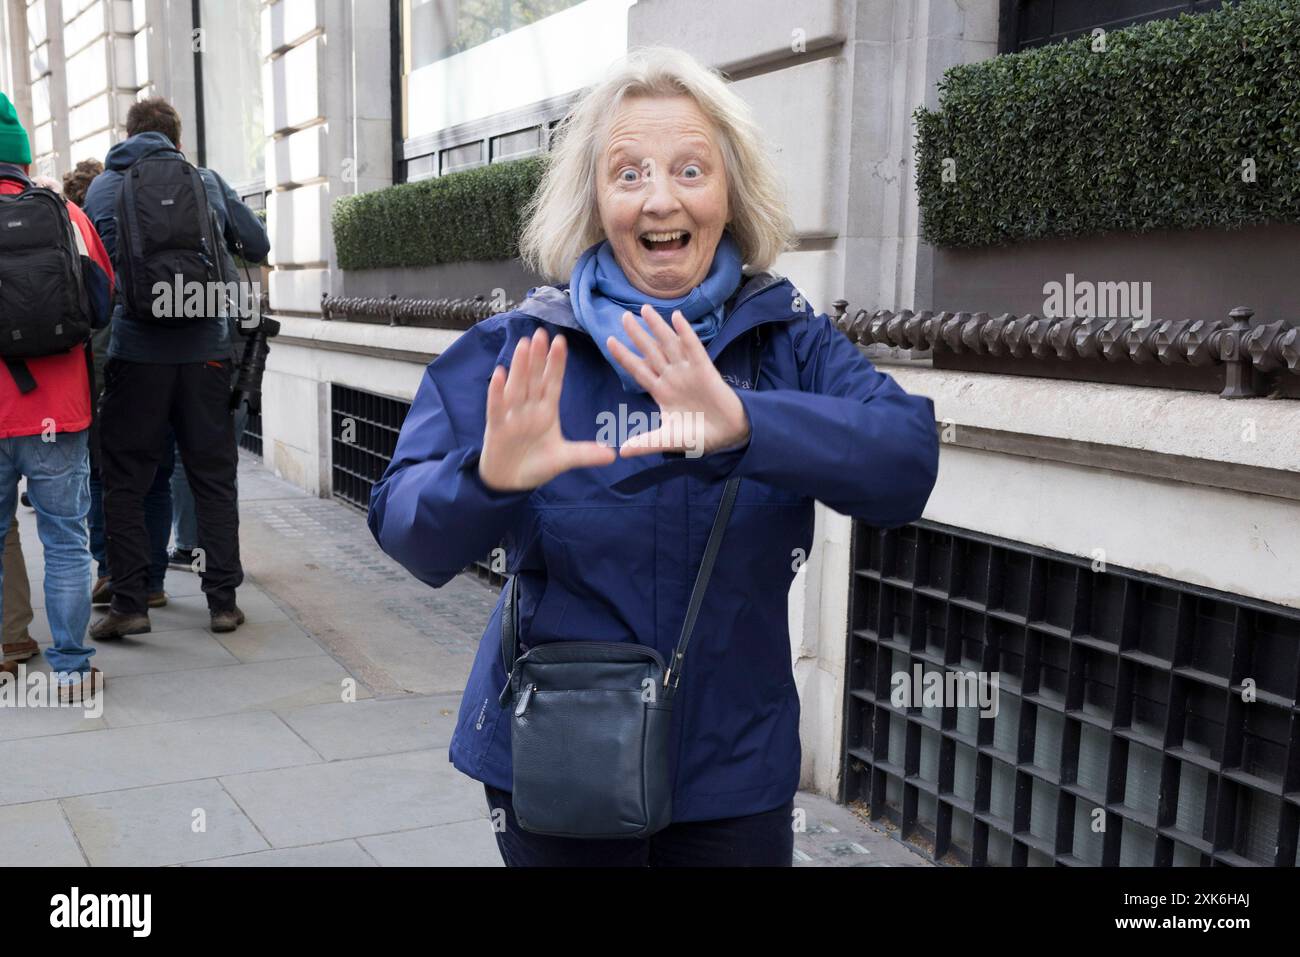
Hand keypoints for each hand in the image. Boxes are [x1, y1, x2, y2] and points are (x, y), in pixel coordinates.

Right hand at [478, 328, 616, 490]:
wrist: (509, 483)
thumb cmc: (535, 465)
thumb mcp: (564, 459)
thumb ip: (585, 454)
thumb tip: (613, 456)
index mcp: (546, 411)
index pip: (552, 383)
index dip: (556, 363)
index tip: (560, 342)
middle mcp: (529, 409)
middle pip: (534, 378)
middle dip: (538, 356)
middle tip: (541, 332)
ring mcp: (512, 416)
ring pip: (517, 386)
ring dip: (520, 366)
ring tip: (524, 344)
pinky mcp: (496, 427)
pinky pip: (496, 406)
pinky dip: (497, 392)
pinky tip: (499, 373)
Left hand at [606, 304, 750, 457]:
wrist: (728, 435)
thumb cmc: (699, 436)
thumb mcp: (668, 440)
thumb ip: (646, 443)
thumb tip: (621, 451)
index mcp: (661, 391)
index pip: (638, 370)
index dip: (624, 356)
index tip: (609, 341)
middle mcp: (672, 378)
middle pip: (651, 352)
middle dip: (637, 335)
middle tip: (622, 317)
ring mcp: (688, 371)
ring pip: (669, 345)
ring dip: (658, 327)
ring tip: (645, 309)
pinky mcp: (705, 370)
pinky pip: (694, 348)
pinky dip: (686, 334)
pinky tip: (677, 318)